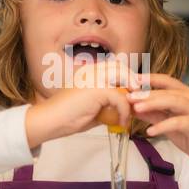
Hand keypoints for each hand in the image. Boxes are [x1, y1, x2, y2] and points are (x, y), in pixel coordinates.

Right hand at [24, 58, 142, 148]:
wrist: (50, 120)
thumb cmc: (66, 117)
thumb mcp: (91, 109)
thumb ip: (106, 106)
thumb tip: (119, 113)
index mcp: (87, 72)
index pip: (113, 66)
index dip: (125, 77)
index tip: (133, 92)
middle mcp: (91, 71)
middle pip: (120, 66)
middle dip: (132, 80)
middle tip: (138, 97)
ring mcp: (94, 78)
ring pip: (123, 76)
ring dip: (131, 92)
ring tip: (133, 108)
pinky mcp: (97, 89)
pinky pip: (120, 98)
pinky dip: (124, 111)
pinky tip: (122, 122)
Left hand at [128, 73, 188, 181]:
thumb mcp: (169, 124)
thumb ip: (154, 115)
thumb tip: (133, 108)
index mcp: (186, 95)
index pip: (167, 81)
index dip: (150, 78)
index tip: (132, 79)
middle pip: (168, 91)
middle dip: (147, 93)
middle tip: (129, 97)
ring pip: (173, 102)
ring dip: (153, 104)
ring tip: (136, 108)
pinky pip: (178, 122)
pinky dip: (163, 126)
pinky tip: (150, 131)